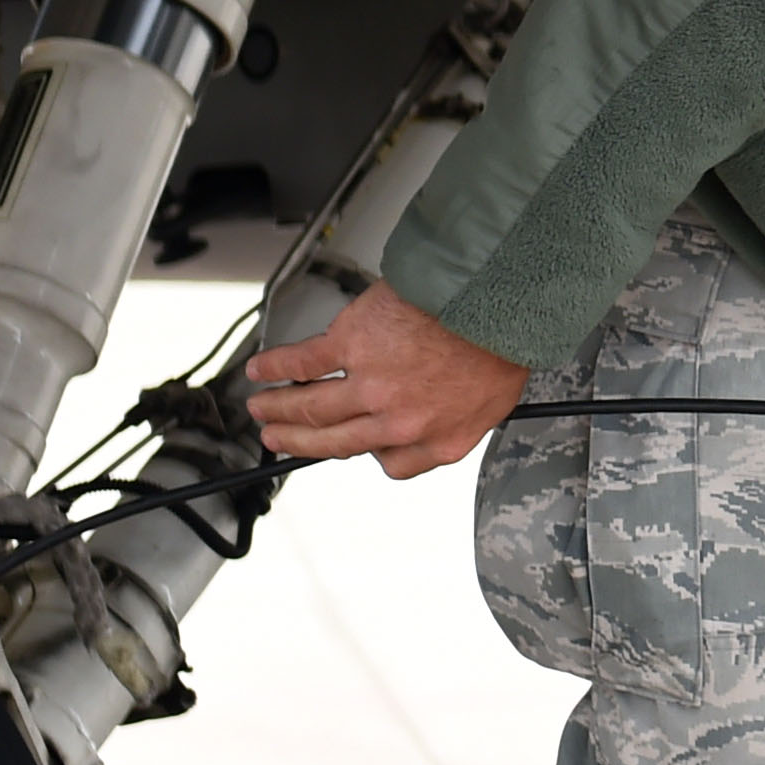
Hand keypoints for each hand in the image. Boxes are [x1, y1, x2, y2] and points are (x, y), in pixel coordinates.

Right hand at [244, 283, 531, 478]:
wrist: (494, 298)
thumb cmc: (503, 339)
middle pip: (336, 442)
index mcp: (438, 440)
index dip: (372, 454)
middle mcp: (400, 422)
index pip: (393, 465)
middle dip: (300, 442)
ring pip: (311, 408)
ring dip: (279, 410)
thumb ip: (459, 419)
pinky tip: (261, 371)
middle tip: (277, 440)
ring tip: (261, 409)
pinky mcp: (351, 345)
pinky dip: (275, 368)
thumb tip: (440, 415)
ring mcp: (371, 386)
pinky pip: (303, 363)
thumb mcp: (495, 402)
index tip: (357, 446)